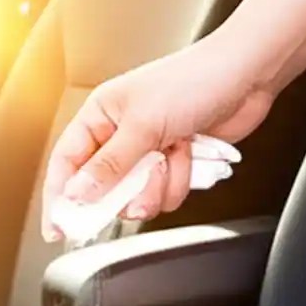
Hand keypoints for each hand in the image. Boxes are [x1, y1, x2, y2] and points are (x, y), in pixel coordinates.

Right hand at [41, 39, 276, 241]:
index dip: (59, 197)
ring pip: (138, 195)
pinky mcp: (175, 162)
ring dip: (158, 187)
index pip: (67, 163)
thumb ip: (108, 165)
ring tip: (173, 161)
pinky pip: (166, 193)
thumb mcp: (142, 125)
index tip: (58, 229)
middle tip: (139, 195)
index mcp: (101, 115)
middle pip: (104, 188)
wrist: (246, 76)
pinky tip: (190, 155)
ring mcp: (149, 150)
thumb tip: (76, 194)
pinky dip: (180, 181)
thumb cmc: (193, 80)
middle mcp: (121, 133)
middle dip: (125, 194)